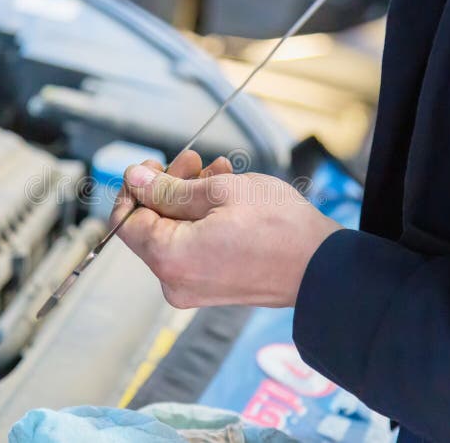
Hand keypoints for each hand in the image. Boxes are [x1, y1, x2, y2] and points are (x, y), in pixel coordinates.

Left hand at [111, 150, 341, 308]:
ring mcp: (193, 288)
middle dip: (168, 187)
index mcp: (169, 258)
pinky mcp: (211, 288)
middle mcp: (174, 281)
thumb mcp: (219, 192)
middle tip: (192, 160)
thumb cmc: (279, 228)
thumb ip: (168, 188)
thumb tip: (134, 180)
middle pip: (152, 226)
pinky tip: (225, 193)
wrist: (323, 267)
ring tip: (217, 172)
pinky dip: (202, 220)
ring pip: (174, 233)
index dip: (134, 188)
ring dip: (190, 199)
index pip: (126, 221)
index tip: (151, 166)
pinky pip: (193, 248)